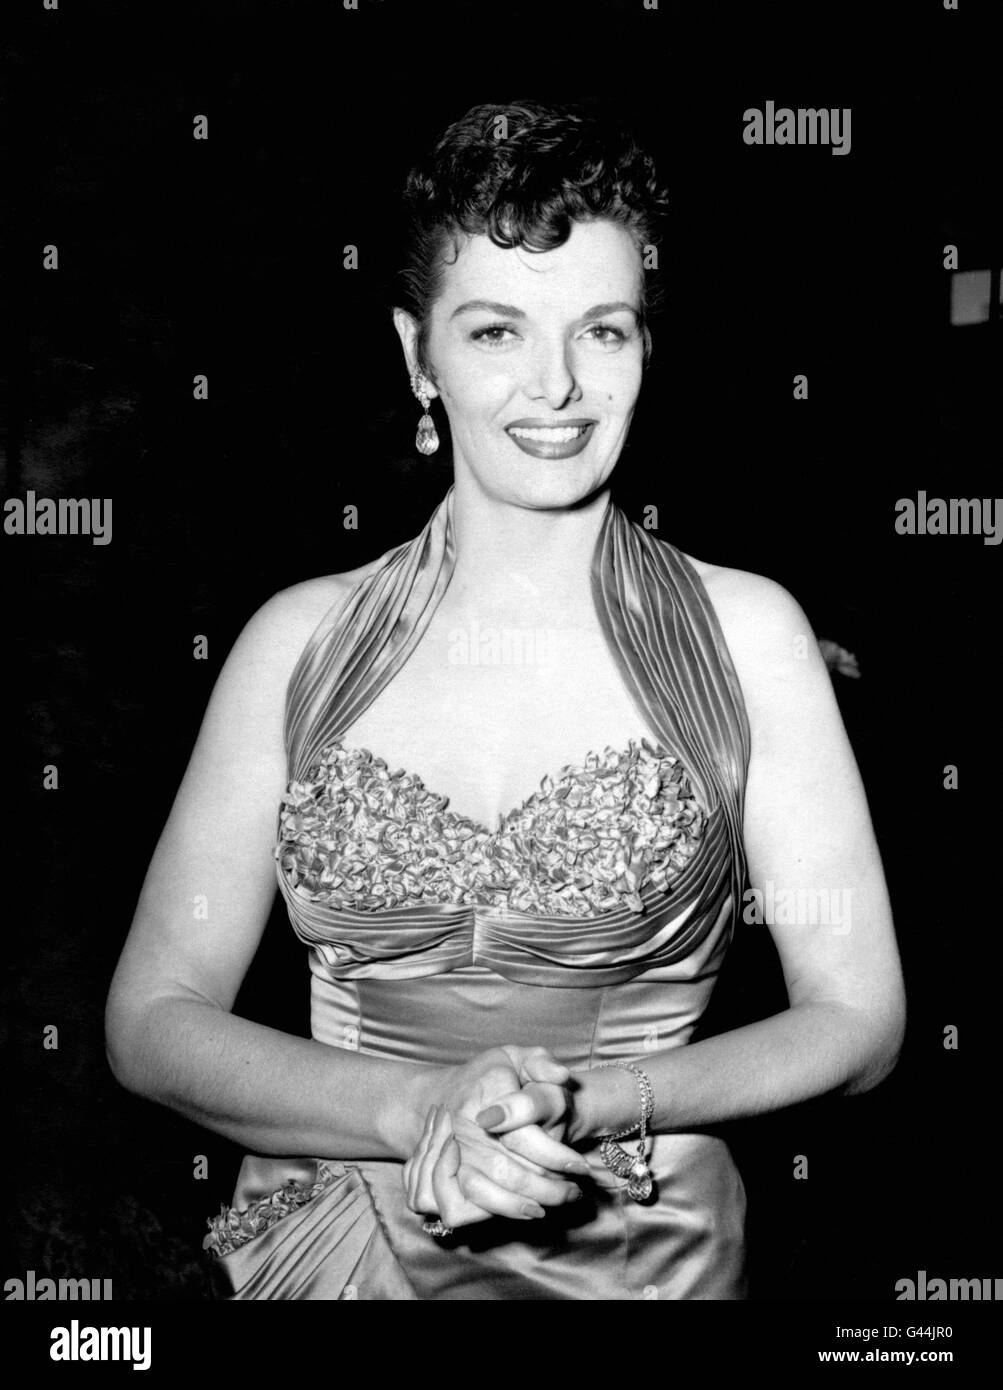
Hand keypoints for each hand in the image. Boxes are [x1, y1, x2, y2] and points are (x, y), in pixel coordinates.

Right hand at [402, 1046, 590, 1228]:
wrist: (445, 1093)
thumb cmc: (493, 1076)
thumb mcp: (519, 1057)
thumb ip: (543, 1063)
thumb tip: (560, 1075)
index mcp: (488, 1088)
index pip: (522, 1133)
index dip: (554, 1155)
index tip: (580, 1167)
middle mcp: (465, 1120)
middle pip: (506, 1168)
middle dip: (546, 1188)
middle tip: (575, 1193)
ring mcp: (450, 1147)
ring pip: (484, 1189)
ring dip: (521, 1205)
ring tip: (552, 1205)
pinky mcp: (441, 1169)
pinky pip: (462, 1201)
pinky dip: (492, 1212)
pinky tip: (521, 1210)